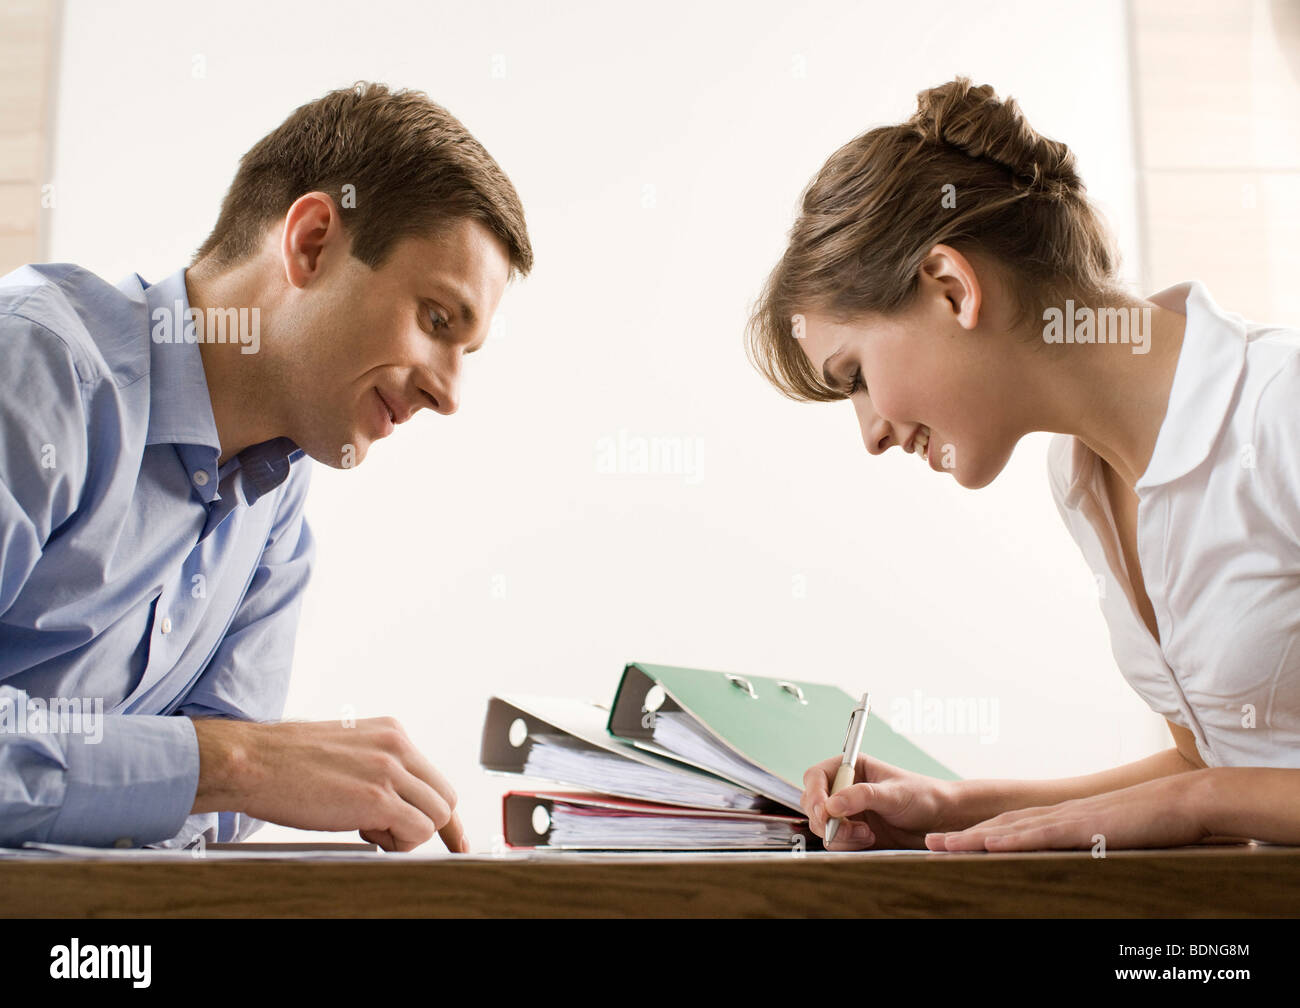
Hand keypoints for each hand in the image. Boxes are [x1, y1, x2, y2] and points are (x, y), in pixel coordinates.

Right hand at [193, 716, 468, 852]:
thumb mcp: (346, 752)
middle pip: (445, 796)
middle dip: (425, 824)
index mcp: (391, 732)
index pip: (435, 776)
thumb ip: (376, 768)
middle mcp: (397, 746)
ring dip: (407, 835)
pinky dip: (398, 844)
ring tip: (368, 831)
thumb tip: (394, 803)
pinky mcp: (377, 797)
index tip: (455, 838)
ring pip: (437, 815)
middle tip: (389, 834)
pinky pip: (417, 831)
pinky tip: (366, 834)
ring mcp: (390, 770)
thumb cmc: (286, 763)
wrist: (253, 762)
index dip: (442, 812)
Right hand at [802, 753, 963, 849]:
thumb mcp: (893, 793)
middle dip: (826, 819)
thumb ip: (862, 796)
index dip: (815, 793)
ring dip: (840, 834)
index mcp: (850, 768)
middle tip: (844, 828)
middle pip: (812, 804)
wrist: (940, 822)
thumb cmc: (921, 796)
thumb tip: (831, 805)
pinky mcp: (852, 833)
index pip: (816, 776)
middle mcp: (843, 789)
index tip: (825, 811)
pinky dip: (848, 844)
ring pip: (821, 826)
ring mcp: (846, 813)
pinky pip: (835, 842)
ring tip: (866, 834)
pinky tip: (869, 839)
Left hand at [924, 770, 1233, 851]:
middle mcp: (1056, 815)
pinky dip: (1011, 840)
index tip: (948, 844)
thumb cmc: (1153, 824)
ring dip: (972, 839)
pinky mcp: (1083, 827)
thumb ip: (1087, 847)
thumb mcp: (1111, 839)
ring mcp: (1067, 819)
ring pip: (1009, 829)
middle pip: (998, 826)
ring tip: (940, 847)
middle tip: (926, 845)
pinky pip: (1040, 834)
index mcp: (1061, 819)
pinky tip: (988, 844)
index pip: (1010, 827)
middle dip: (961, 837)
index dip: (977, 835)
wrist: (1183, 802)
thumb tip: (1076, 861)